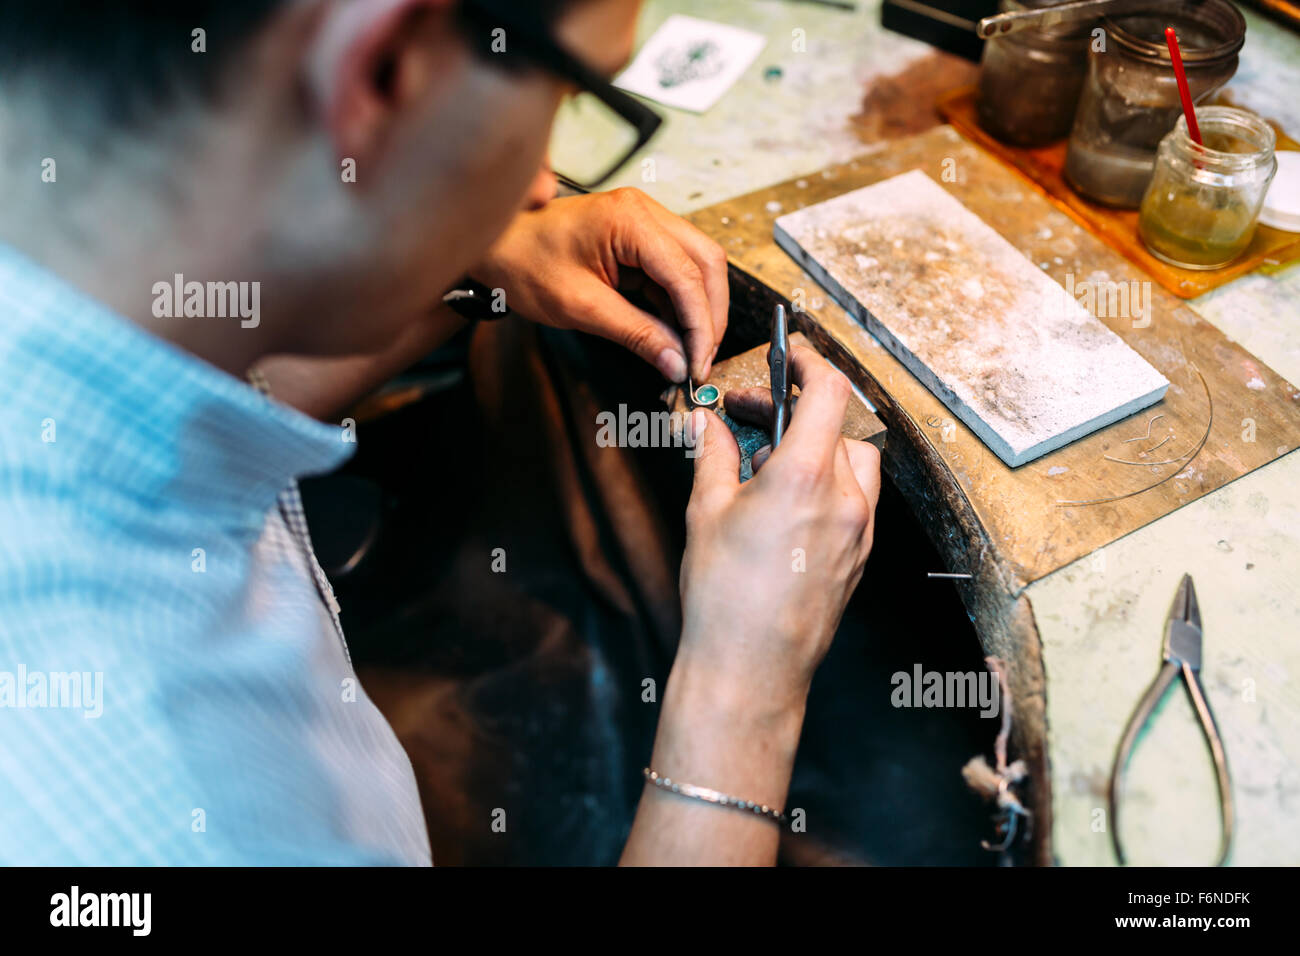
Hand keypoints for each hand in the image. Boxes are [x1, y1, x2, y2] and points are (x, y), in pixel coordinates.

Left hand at [470, 189, 728, 382]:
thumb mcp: (581, 307)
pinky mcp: (638, 239)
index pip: (687, 273)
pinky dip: (679, 305)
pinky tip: (675, 335)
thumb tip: (676, 362)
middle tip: (702, 359)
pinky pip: (673, 271)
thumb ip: (636, 334)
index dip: (700, 323)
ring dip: (698, 310)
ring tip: (690, 353)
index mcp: (630, 220)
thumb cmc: (524, 264)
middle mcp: (644, 212)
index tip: (698, 363)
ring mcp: (643, 222)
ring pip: (696, 266)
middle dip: (710, 314)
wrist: (495, 246)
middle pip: (705, 262)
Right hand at [621, 347, 879, 864]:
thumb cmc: (723, 596)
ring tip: (772, 462)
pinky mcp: (861, 556)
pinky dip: (830, 482)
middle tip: (754, 417)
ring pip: (856, 461)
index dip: (809, 364)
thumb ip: (715, 454)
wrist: (750, 667)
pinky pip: (857, 499)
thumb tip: (710, 422)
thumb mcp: (707, 510)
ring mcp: (860, 530)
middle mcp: (844, 499)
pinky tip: (789, 501)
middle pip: (842, 425)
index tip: (789, 358)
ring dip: (821, 446)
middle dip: (801, 409)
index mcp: (804, 477)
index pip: (828, 393)